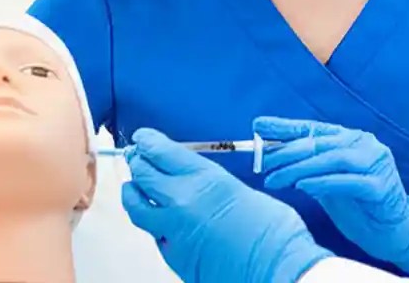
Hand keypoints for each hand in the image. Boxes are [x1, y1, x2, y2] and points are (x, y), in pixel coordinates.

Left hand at [120, 128, 332, 282]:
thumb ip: (215, 186)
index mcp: (205, 179)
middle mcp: (183, 201)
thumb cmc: (274, 234)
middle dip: (138, 163)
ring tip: (133, 188)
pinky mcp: (173, 257)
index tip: (142, 138)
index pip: (160, 152)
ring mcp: (173, 231)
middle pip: (143, 175)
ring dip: (132, 194)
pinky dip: (151, 225)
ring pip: (136, 207)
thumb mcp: (244, 193)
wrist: (276, 272)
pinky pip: (153, 235)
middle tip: (137, 158)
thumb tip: (202, 185)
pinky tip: (158, 222)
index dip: (147, 142)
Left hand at [254, 117, 408, 276]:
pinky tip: (303, 187)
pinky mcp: (381, 187)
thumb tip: (269, 155)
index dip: (284, 127)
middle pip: (320, 143)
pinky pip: (348, 182)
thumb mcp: (326, 181)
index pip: (312, 128)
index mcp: (350, 138)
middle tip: (262, 163)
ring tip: (275, 179)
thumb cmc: (357, 204)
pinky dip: (323, 183)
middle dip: (286, 152)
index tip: (258, 125)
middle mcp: (365, 144)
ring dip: (299, 169)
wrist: (393, 230)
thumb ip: (306, 166)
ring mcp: (376, 163)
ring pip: (332, 159)